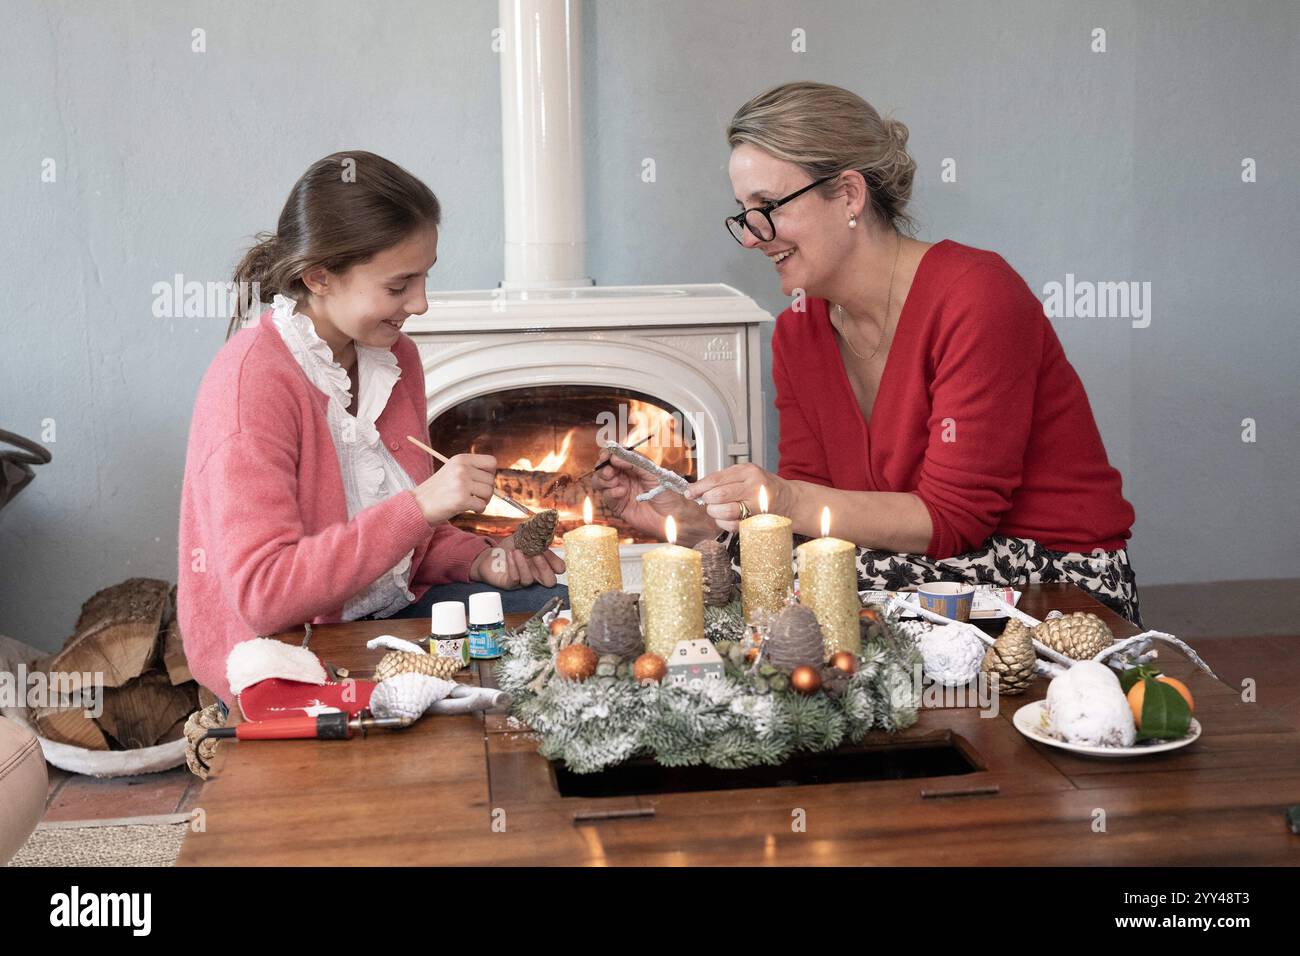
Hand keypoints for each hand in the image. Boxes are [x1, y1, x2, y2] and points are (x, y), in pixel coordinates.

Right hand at [413, 453, 497, 524]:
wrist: (417, 505)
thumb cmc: (437, 491)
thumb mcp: (452, 472)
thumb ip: (471, 471)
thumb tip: (493, 479)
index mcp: (460, 459)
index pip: (491, 462)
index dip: (491, 474)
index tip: (482, 482)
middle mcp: (462, 468)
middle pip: (491, 480)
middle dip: (487, 491)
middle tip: (475, 497)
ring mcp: (461, 483)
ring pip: (488, 492)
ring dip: (483, 501)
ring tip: (471, 503)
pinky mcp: (461, 499)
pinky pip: (482, 505)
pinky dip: (478, 510)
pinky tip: (469, 509)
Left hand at [469, 535, 564, 588]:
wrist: (489, 556)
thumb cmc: (508, 548)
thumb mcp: (523, 538)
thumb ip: (534, 534)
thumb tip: (544, 526)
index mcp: (542, 563)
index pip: (558, 569)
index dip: (556, 562)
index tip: (546, 550)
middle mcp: (534, 574)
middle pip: (550, 581)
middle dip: (545, 568)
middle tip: (537, 555)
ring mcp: (522, 580)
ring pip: (529, 580)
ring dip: (523, 564)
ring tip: (517, 551)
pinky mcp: (510, 584)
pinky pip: (515, 579)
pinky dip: (513, 566)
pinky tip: (510, 555)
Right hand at [591, 449, 711, 542]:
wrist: (673, 515)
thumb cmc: (667, 492)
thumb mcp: (652, 471)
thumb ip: (633, 462)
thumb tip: (615, 456)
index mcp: (633, 466)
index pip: (614, 456)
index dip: (607, 454)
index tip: (606, 455)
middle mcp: (625, 477)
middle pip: (603, 468)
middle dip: (603, 467)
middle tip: (610, 471)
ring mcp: (620, 491)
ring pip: (600, 481)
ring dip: (603, 479)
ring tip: (614, 480)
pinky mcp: (618, 506)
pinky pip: (606, 496)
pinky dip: (611, 492)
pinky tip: (622, 492)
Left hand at [684, 463, 789, 532]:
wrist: (789, 501)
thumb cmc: (764, 487)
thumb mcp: (746, 474)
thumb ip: (724, 478)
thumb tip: (698, 487)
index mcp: (748, 471)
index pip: (716, 479)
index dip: (699, 487)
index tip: (690, 492)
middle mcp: (752, 487)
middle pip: (718, 495)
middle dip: (708, 500)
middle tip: (708, 501)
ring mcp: (756, 505)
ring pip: (724, 510)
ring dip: (714, 512)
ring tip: (716, 509)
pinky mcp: (756, 520)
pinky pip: (732, 524)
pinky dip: (724, 523)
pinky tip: (726, 518)